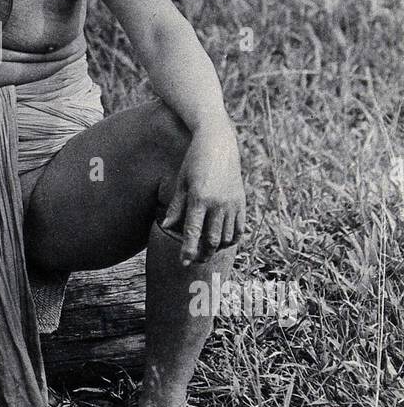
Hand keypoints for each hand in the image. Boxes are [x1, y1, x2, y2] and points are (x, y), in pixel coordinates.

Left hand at [161, 119, 244, 264]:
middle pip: (212, 240)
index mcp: (199, 198)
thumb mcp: (181, 181)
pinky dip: (231, 239)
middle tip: (194, 260)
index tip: (183, 263)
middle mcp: (218, 203)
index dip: (188, 250)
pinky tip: (221, 241)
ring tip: (206, 251)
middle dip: (203, 254)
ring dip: (216, 248)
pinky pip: (239, 229)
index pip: (193, 232)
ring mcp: (232, 203)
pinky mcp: (241, 202)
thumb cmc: (194, 161)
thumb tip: (165, 226)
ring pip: (226, 237)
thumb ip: (176, 206)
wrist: (218, 143)